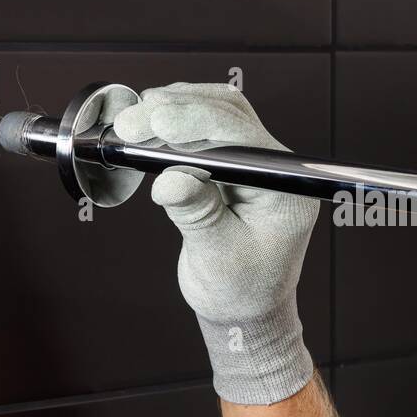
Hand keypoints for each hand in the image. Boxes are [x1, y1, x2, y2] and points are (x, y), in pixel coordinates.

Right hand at [115, 83, 316, 404]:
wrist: (243, 308)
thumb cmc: (240, 291)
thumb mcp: (217, 256)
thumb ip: (198, 214)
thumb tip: (171, 179)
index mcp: (285, 190)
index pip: (242, 138)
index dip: (196, 122)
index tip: (155, 122)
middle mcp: (275, 169)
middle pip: (228, 115)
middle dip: (176, 113)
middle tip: (130, 124)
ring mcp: (255, 163)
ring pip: (217, 111)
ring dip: (175, 109)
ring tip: (133, 122)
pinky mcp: (234, 164)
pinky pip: (208, 128)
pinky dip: (177, 121)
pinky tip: (149, 125)